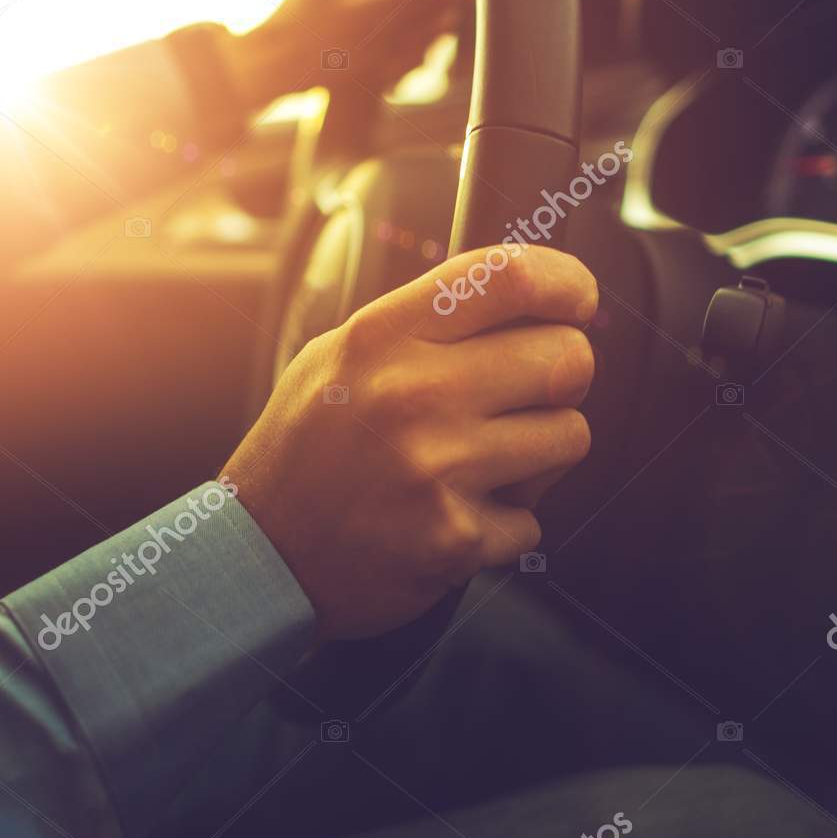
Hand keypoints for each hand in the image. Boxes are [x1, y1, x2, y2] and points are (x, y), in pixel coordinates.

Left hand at [219, 0, 470, 109]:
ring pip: (418, 2)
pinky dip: (397, 42)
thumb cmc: (317, 44)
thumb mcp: (381, 17)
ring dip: (410, 39)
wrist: (275, 72)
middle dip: (418, 24)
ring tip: (381, 58)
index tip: (404, 24)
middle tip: (388, 49)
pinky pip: (402, 16)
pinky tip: (380, 61)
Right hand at [225, 245, 596, 640]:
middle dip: (560, 376)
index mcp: (383, 337)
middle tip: (527, 394)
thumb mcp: (339, 356)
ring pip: (570, 436)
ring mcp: (438, 470)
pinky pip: (533, 517)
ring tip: (483, 461)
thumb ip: (423, 323)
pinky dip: (503, 523)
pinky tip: (452, 515)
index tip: (575, 301)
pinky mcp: (456, 539)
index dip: (566, 282)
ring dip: (540, 452)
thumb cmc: (307, 451)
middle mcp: (414, 396)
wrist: (260, 560)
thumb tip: (524, 297)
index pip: (512, 277)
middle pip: (565, 356)